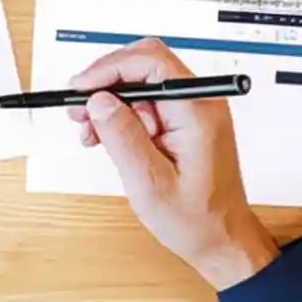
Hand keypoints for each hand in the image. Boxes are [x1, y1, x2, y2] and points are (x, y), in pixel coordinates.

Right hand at [69, 38, 278, 289]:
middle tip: (79, 108)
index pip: (151, 62)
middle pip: (144, 65)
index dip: (110, 68)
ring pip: (141, 83)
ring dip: (109, 100)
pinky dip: (120, 114)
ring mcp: (191, 111)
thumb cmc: (197, 220)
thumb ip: (124, 139)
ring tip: (88, 129)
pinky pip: (146, 104)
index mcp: (197, 113)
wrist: (222, 239)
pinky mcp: (182, 122)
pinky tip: (104, 136)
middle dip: (106, 81)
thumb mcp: (151, 185)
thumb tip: (99, 101)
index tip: (82, 87)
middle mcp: (199, 103)